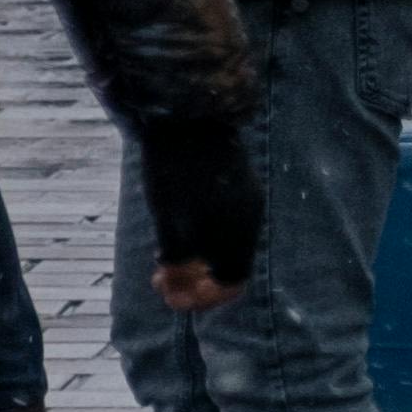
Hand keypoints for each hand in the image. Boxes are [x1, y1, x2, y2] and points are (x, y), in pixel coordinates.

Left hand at [142, 121, 266, 310]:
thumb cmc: (174, 169)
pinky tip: (179, 230)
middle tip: (161, 279)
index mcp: (238, 231)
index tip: (170, 295)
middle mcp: (250, 219)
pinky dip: (205, 239)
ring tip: (164, 257)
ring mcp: (247, 200)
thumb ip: (175, 257)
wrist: (187, 113)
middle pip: (230, 267)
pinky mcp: (240, 185)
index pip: (231, 284)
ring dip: (198, 260)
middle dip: (196, 280)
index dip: (201, 298)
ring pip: (227, 246)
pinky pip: (228, 226)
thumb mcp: (168, 220)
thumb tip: (175, 286)